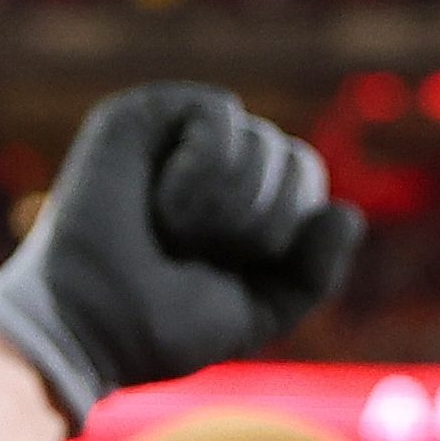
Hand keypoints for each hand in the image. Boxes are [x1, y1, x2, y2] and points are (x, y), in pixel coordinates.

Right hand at [0, 83, 362, 427]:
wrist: (91, 325)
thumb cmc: (163, 326)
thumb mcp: (258, 312)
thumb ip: (313, 274)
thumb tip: (348, 212)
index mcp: (247, 205)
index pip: (306, 180)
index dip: (287, 229)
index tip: (233, 268)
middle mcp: (218, 163)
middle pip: (294, 158)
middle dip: (259, 222)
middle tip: (197, 252)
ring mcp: (181, 135)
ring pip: (262, 138)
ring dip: (227, 205)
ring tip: (172, 230)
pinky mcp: (147, 115)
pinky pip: (220, 113)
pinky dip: (203, 169)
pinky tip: (164, 202)